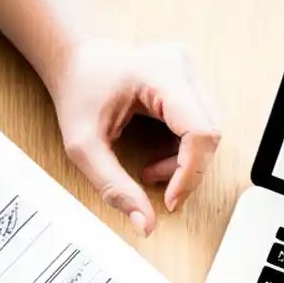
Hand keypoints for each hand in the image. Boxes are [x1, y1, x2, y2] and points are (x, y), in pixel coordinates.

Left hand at [53, 39, 220, 235]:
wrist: (74, 60)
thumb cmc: (77, 91)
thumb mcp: (83, 145)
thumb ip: (112, 185)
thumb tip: (144, 223)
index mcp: (160, 73)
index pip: (199, 131)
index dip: (190, 173)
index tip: (169, 200)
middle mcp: (182, 66)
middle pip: (209, 133)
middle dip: (186, 170)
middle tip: (151, 183)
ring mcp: (189, 71)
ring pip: (209, 131)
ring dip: (185, 161)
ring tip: (151, 170)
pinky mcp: (189, 81)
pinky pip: (201, 124)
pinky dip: (183, 150)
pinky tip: (158, 154)